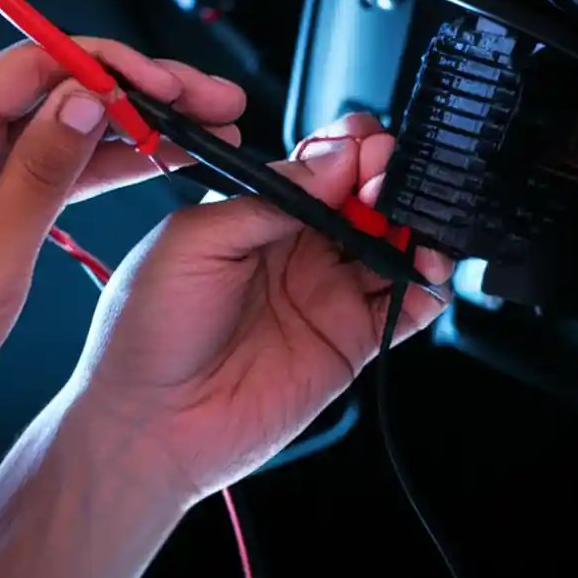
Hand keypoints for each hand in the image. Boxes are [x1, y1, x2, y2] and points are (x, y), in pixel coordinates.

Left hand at [0, 37, 245, 443]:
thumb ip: (39, 175)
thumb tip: (85, 101)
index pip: (33, 68)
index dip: (109, 66)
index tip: (167, 84)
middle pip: (60, 88)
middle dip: (140, 89)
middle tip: (209, 100)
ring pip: (68, 124)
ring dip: (137, 123)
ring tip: (204, 125)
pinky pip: (59, 162)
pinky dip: (111, 160)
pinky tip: (161, 159)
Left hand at [58, 114, 452, 505]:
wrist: (148, 425)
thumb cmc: (147, 331)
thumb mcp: (193, 241)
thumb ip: (269, 199)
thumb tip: (336, 161)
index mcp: (262, 215)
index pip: (325, 164)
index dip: (352, 152)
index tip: (362, 155)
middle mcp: (303, 250)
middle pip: (371, 199)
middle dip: (391, 182)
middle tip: (387, 189)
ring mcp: (331, 295)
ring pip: (398, 248)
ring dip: (420, 229)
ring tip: (417, 231)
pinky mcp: (353, 343)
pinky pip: (407, 309)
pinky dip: (430, 287)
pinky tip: (428, 274)